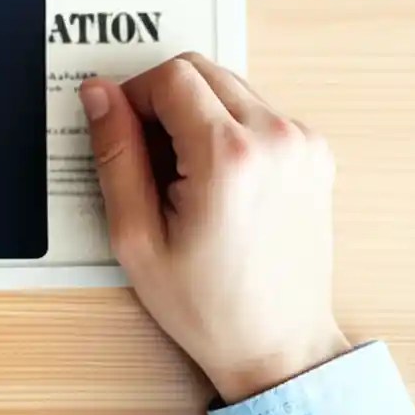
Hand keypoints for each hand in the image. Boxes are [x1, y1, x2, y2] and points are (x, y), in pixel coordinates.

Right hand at [80, 53, 349, 403]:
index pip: (170, 76)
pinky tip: (215, 180)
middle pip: (201, 70)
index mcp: (228, 157)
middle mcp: (276, 138)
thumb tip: (98, 95)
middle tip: (149, 158)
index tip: (124, 136)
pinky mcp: (315, 152)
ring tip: (183, 176)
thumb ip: (115, 155)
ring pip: (229, 85)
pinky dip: (227, 127)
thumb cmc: (208, 306)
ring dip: (196, 112)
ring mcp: (303, 143)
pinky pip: (257, 110)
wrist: (280, 344)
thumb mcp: (136, 237)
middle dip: (162, 100)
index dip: (133, 97)